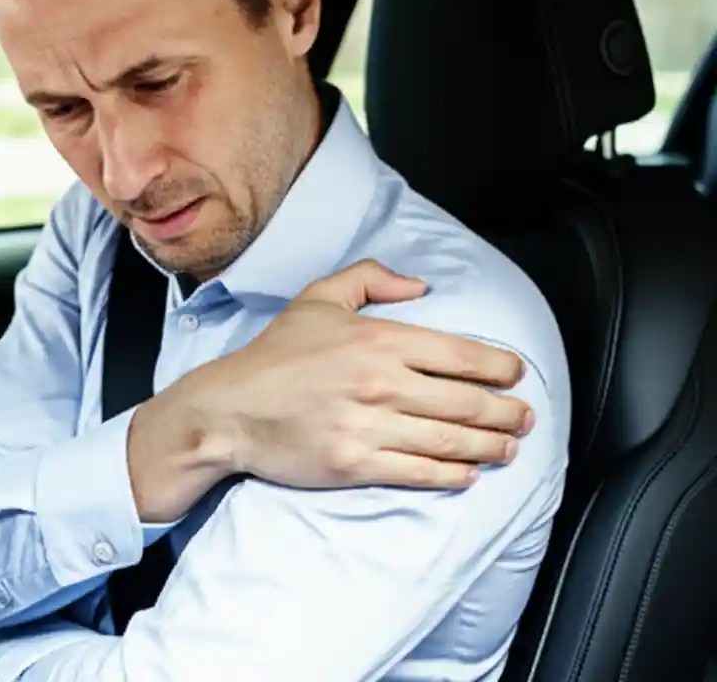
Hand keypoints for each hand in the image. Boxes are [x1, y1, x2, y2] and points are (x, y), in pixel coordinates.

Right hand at [128, 259, 532, 519]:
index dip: (501, 368)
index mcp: (379, 339)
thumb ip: (370, 278)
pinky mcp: (356, 464)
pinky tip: (468, 473)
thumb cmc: (273, 357)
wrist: (229, 410)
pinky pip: (420, 471)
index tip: (515, 376)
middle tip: (523, 418)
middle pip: (467, 402)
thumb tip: (420, 287)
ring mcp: (369, 426)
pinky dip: (453, 474)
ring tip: (508, 448)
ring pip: (451, 440)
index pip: (462, 354)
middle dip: (506, 413)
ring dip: (490, 446)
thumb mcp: (317, 298)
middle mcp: (381, 382)